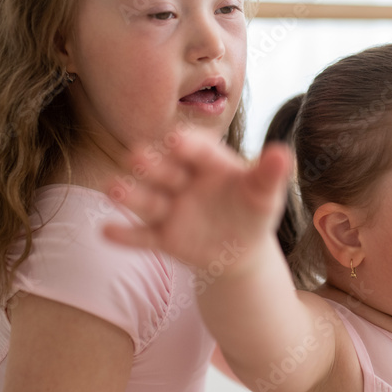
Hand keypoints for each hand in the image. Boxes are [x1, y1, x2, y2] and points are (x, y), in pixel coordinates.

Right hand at [104, 128, 291, 274]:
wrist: (241, 249)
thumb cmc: (253, 211)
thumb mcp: (265, 195)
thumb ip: (270, 175)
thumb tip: (285, 153)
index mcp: (208, 162)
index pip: (195, 149)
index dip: (185, 146)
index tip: (175, 142)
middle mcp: (182, 180)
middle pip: (163, 170)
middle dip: (150, 165)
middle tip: (136, 157)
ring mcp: (169, 208)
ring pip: (147, 201)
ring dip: (129, 195)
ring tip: (113, 189)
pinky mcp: (162, 237)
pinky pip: (142, 236)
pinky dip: (125, 236)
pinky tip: (106, 231)